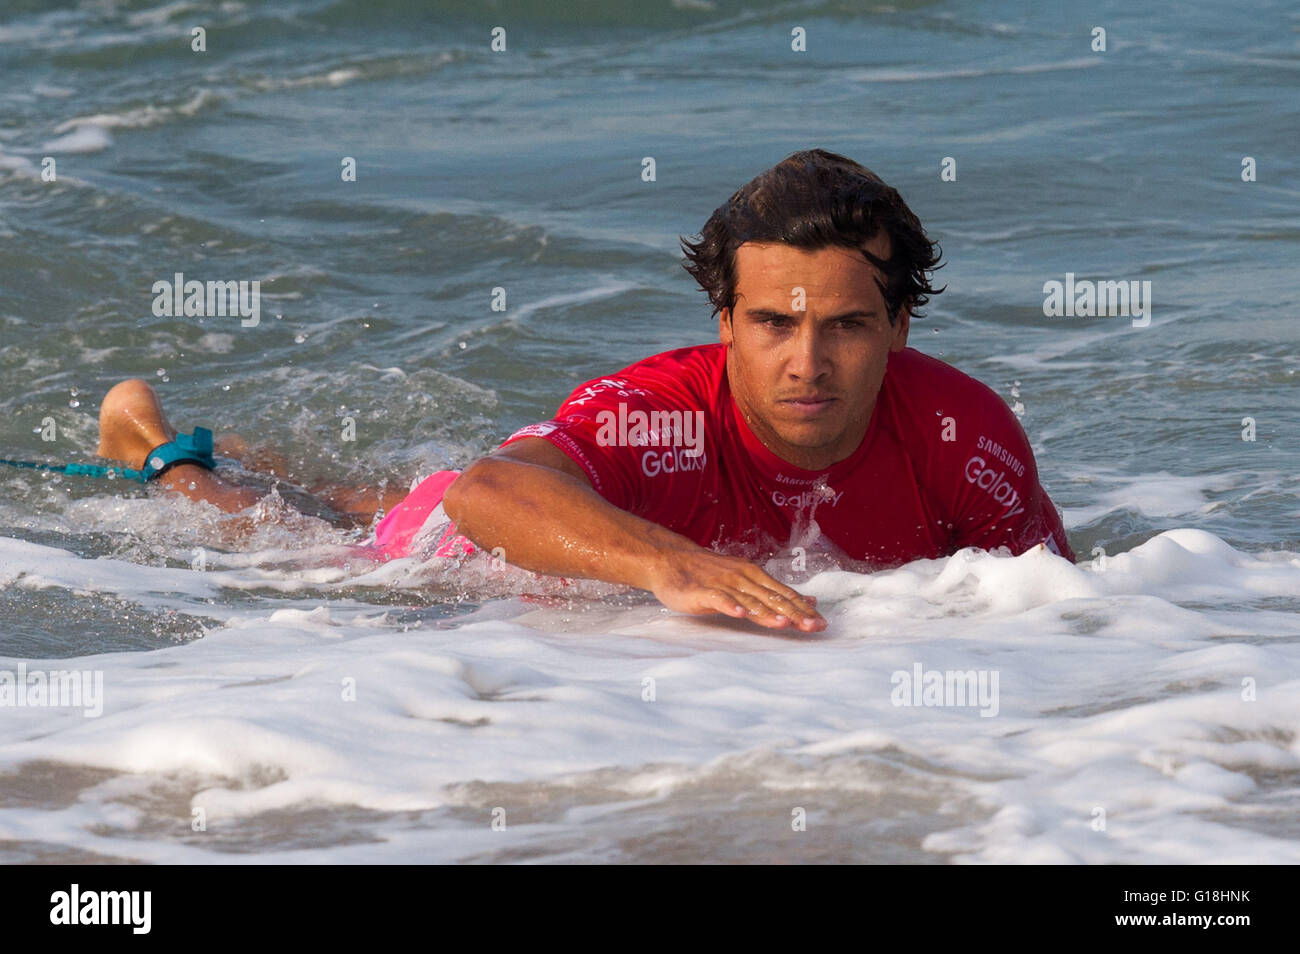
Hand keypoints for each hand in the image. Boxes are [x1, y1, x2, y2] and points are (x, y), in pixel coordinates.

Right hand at [645, 548, 825, 631]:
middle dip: (795, 614)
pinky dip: (729, 605)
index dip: (804, 609)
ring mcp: (723, 584)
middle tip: (813, 627)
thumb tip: (809, 600)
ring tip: (784, 623)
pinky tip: (739, 614)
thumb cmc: (711, 573)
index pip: (785, 595)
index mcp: (756, 577)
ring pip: (749, 600)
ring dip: (767, 612)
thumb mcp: (747, 580)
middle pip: (773, 599)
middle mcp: (744, 579)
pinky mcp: (703, 591)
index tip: (823, 624)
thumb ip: (775, 592)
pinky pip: (718, 599)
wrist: (672, 560)